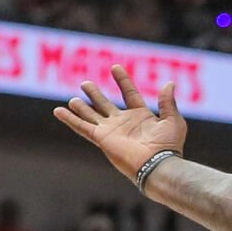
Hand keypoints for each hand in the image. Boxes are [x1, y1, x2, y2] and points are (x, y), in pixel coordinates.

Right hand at [53, 64, 186, 181]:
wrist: (157, 163)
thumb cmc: (168, 144)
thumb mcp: (172, 119)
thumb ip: (167, 101)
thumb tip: (169, 83)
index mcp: (141, 116)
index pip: (129, 93)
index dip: (122, 80)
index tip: (115, 67)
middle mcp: (124, 122)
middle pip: (105, 104)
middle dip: (95, 94)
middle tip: (85, 83)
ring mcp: (111, 130)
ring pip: (92, 115)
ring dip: (82, 107)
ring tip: (73, 98)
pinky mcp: (101, 138)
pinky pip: (82, 126)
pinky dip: (70, 119)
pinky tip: (58, 111)